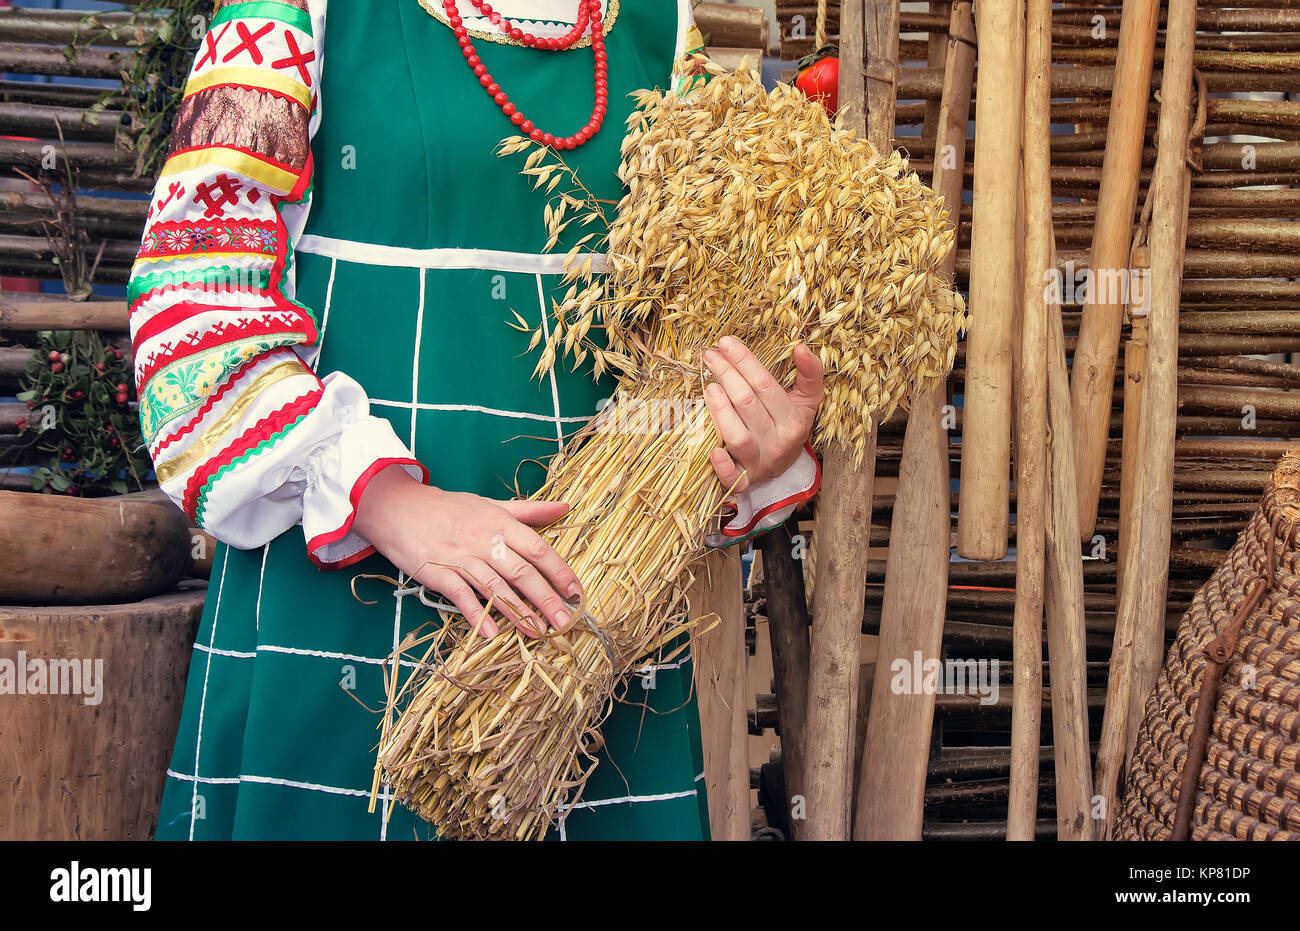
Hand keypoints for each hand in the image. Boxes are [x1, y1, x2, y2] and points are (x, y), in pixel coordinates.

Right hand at [352, 465, 582, 637]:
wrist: (399, 507)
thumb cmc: (450, 508)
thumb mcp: (492, 504)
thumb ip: (529, 510)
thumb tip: (566, 507)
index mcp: (501, 523)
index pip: (537, 548)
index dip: (559, 570)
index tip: (576, 592)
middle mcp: (485, 540)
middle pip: (521, 572)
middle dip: (545, 599)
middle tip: (565, 622)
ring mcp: (461, 556)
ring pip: (494, 586)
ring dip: (518, 612)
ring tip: (538, 632)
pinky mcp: (438, 571)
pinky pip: (461, 595)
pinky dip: (476, 613)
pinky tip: (492, 633)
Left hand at [702, 336, 822, 492]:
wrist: (785, 468)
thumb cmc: (789, 426)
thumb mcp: (806, 400)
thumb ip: (810, 374)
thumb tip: (801, 347)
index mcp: (793, 420)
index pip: (765, 385)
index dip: (744, 361)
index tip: (726, 343)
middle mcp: (778, 442)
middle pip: (747, 404)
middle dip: (726, 375)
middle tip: (710, 356)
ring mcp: (760, 463)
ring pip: (737, 435)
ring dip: (720, 409)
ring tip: (709, 386)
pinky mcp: (744, 480)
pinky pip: (733, 478)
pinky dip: (722, 466)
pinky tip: (713, 451)